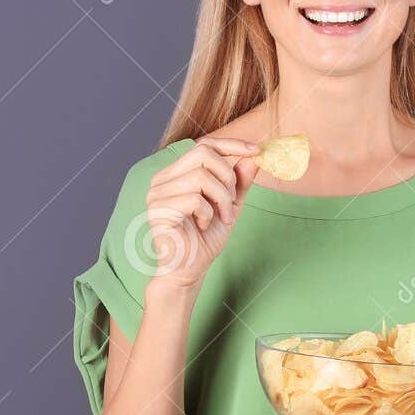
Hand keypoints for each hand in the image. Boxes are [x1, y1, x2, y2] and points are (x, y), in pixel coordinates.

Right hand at [143, 135, 258, 288]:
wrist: (188, 270)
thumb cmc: (204, 239)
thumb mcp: (229, 205)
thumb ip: (239, 181)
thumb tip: (254, 156)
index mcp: (176, 173)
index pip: (203, 145)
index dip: (231, 144)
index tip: (257, 151)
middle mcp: (163, 179)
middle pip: (202, 154)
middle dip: (227, 176)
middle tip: (231, 201)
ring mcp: (157, 193)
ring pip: (201, 177)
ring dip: (221, 199)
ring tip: (221, 217)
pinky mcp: (158, 210)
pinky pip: (194, 199)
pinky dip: (208, 213)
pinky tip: (203, 225)